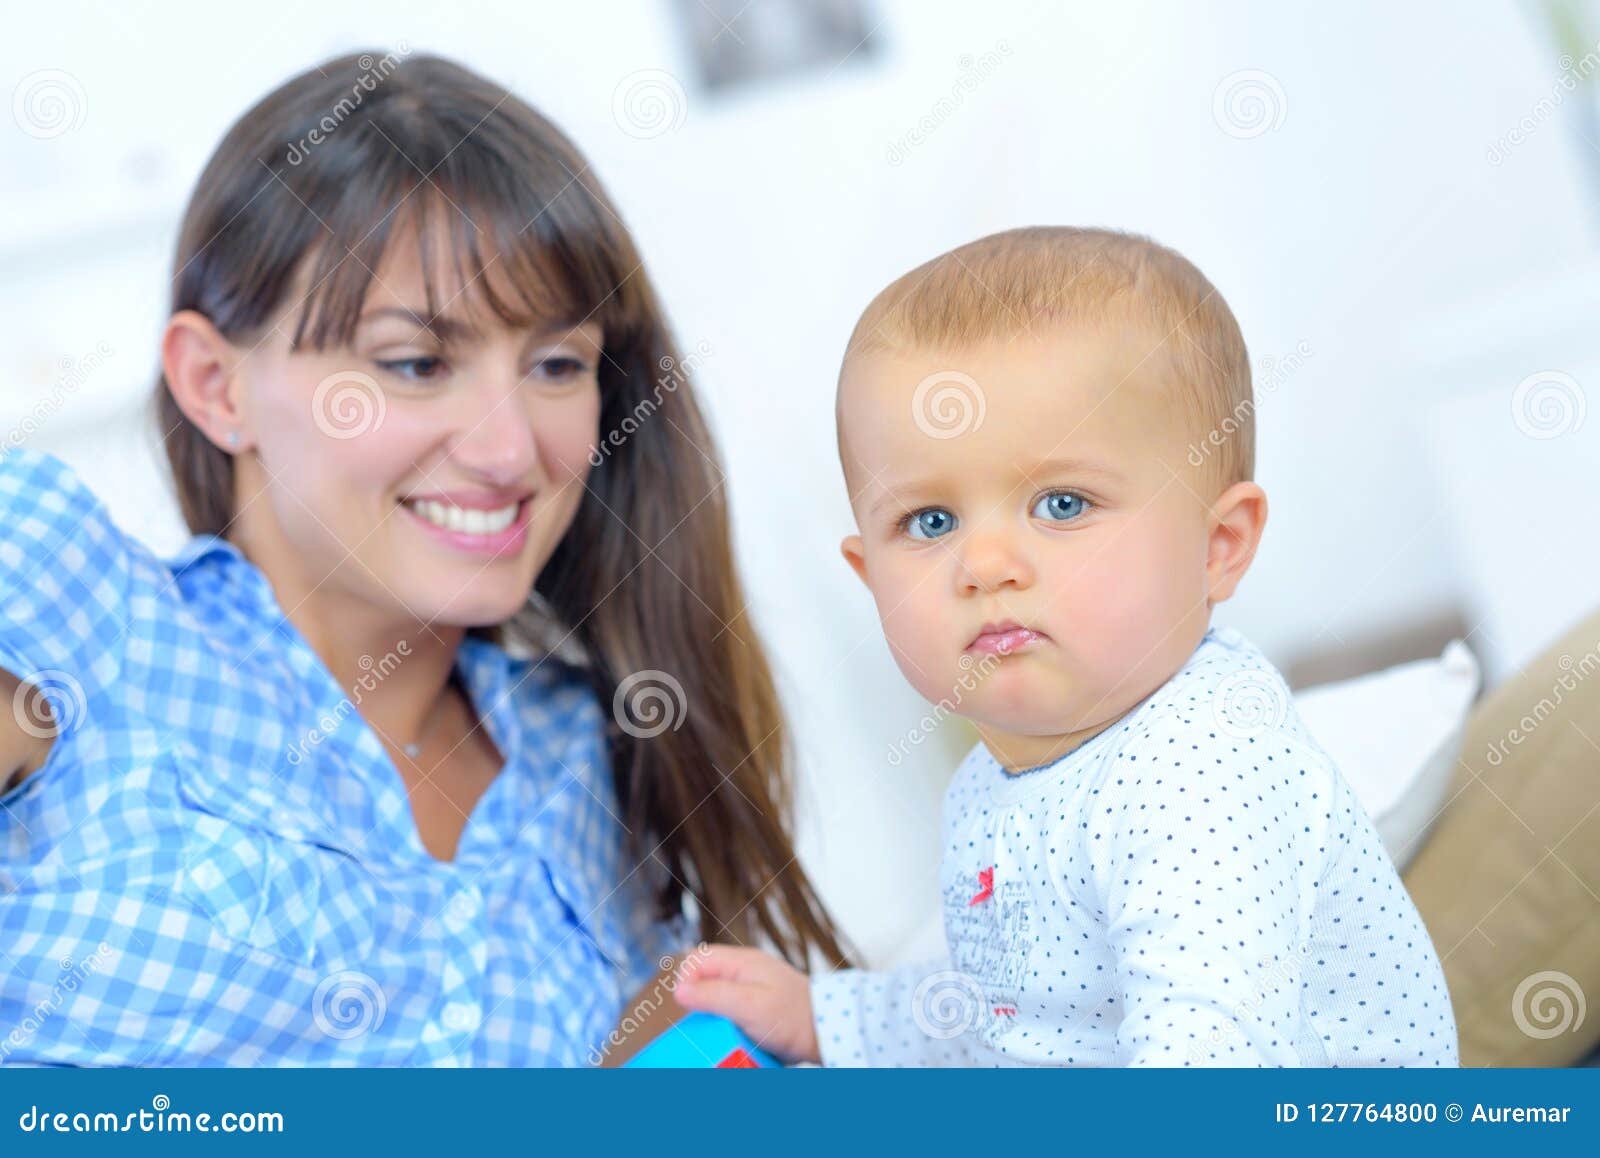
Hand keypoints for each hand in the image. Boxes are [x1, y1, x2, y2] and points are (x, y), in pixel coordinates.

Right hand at [673, 944, 819, 1064]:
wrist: (828, 1031)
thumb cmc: (792, 1017)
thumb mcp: (749, 1006)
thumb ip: (714, 995)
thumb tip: (679, 990)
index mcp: (741, 961)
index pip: (697, 958)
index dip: (686, 981)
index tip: (691, 1007)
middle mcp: (744, 969)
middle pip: (704, 976)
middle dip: (698, 1000)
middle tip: (706, 1023)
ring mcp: (752, 985)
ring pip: (716, 994)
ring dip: (713, 1014)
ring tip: (721, 1032)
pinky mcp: (758, 1003)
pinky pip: (730, 1008)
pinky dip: (726, 1021)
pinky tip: (735, 1035)